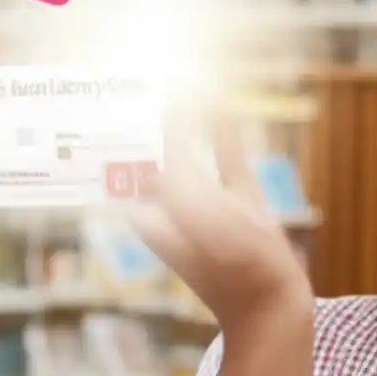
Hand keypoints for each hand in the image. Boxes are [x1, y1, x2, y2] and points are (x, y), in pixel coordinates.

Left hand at [126, 87, 312, 338]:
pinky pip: (228, 156)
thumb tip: (168, 98)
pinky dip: (223, 130)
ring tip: (183, 77)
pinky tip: (223, 103)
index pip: (119, 150)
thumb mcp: (189, 198)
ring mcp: (207, 200)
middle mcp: (170, 201)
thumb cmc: (224, 260)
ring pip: (190, 144)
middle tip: (143, 66)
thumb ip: (174, 146)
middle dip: (144, 108)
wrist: (270, 309)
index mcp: (144, 204)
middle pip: (149, 143)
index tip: (106, 80)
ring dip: (185, 112)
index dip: (111, 117)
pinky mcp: (242, 203)